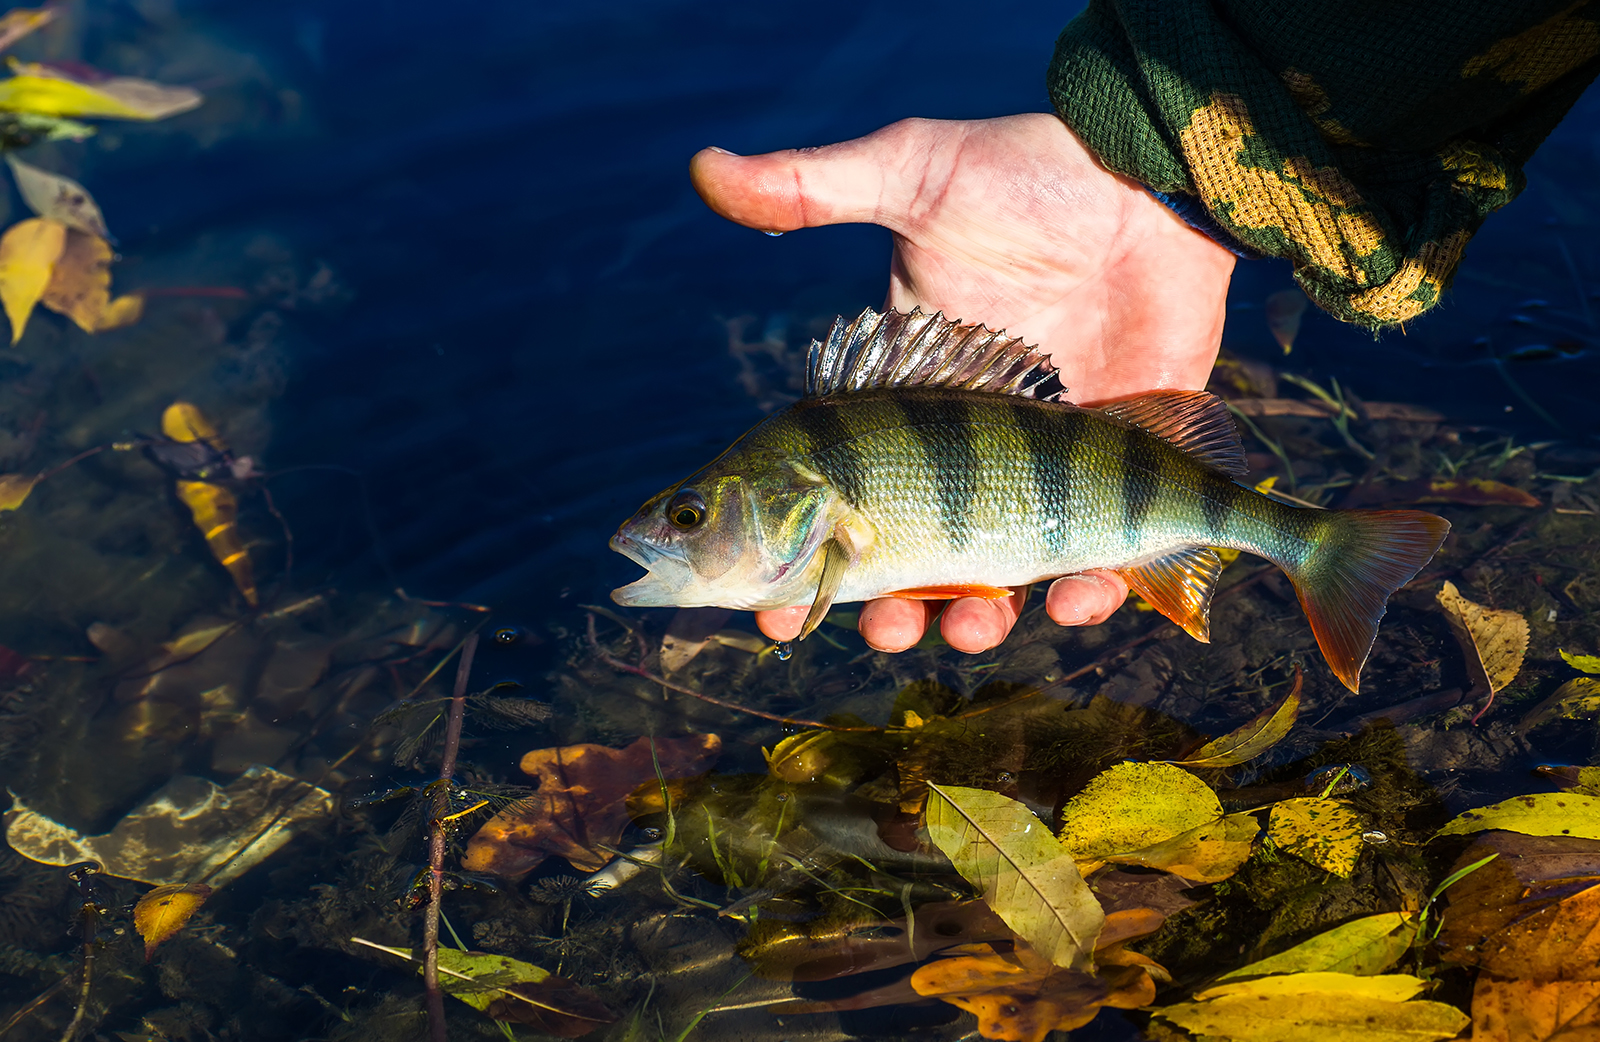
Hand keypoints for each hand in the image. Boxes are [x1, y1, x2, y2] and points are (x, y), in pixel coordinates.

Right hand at [691, 114, 1235, 652]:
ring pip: (998, 572)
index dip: (795, 561)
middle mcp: (963, 441)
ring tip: (969, 632)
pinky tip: (1074, 602)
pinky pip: (1099, 556)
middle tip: (881, 632)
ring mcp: (1040, 462)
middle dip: (886, 612)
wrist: (1151, 178)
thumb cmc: (1025, 173)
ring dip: (977, 621)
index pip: (830, 493)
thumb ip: (812, 186)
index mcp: (900, 393)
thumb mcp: (910, 171)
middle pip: (910, 554)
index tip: (771, 615)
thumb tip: (701, 166)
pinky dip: (1088, 593)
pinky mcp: (1119, 467)